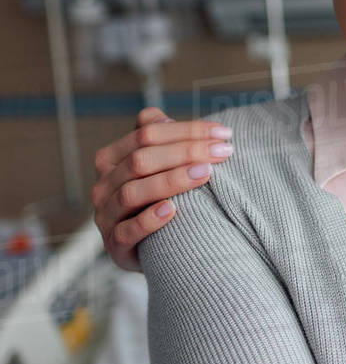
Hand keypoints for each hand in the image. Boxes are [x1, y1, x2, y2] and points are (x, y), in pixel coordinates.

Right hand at [91, 107, 232, 270]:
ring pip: (132, 193)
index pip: (146, 135)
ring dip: (171, 181)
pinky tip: (173, 210)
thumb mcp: (156, 166)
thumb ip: (157, 139)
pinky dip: (149, 220)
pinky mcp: (115, 246)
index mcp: (110, 159)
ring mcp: (105, 217)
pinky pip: (127, 231)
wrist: (149, 246)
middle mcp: (103, 186)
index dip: (186, 131)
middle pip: (141, 161)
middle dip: (186, 152)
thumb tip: (160, 117)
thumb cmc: (155, 196)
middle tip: (223, 152)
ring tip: (205, 174)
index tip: (223, 134)